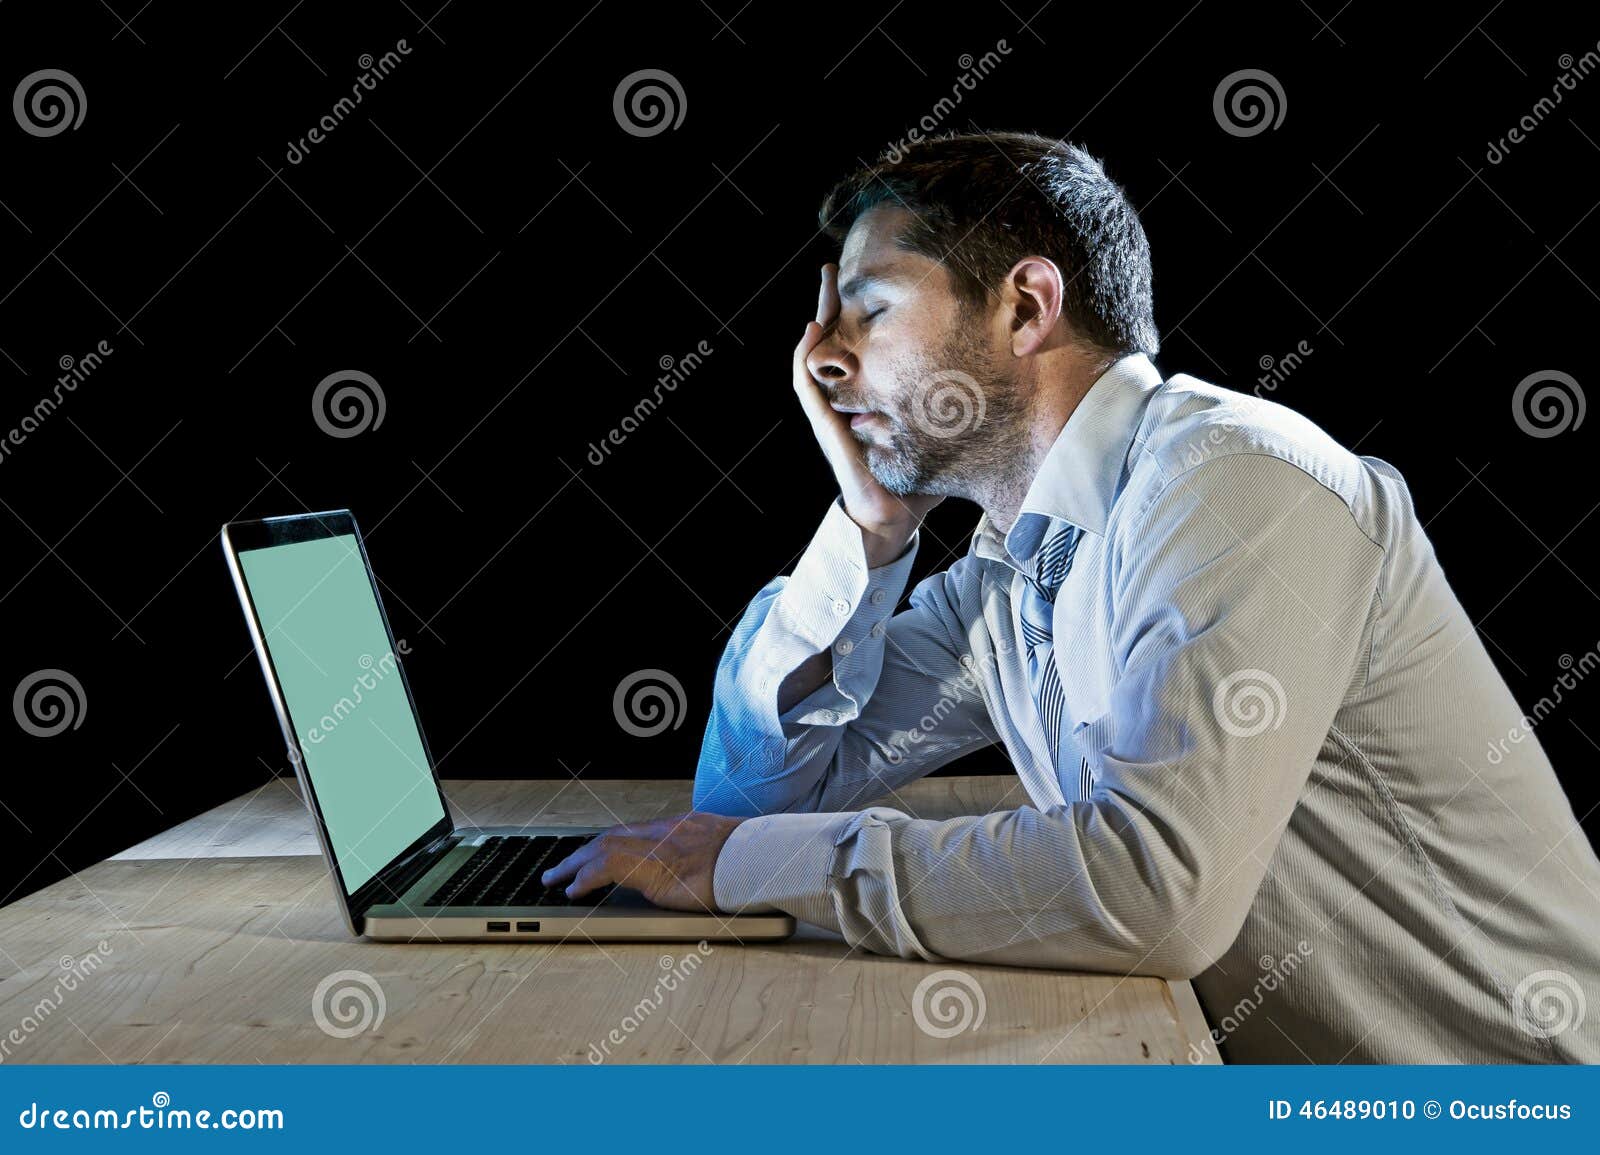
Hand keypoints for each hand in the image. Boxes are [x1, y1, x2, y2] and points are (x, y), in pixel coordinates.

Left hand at [540, 812, 745, 912]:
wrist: (763, 857)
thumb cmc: (753, 860)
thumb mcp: (726, 854)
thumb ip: (705, 858)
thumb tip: (701, 875)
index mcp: (683, 827)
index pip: (634, 832)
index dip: (609, 844)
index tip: (592, 856)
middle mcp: (666, 830)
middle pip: (612, 835)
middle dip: (583, 852)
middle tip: (560, 868)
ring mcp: (659, 844)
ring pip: (603, 846)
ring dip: (575, 864)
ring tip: (555, 879)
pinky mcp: (654, 865)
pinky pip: (607, 866)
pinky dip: (586, 877)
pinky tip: (574, 889)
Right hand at [794, 263, 941, 566]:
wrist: (894, 517)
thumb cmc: (918, 482)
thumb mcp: (943, 435)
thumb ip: (958, 414)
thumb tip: (1003, 388)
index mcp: (871, 396)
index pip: (863, 346)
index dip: (863, 313)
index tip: (873, 280)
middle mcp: (849, 398)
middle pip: (837, 340)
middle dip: (836, 302)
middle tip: (836, 267)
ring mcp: (835, 412)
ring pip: (818, 355)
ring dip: (818, 318)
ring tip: (823, 285)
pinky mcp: (829, 427)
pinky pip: (809, 387)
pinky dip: (807, 359)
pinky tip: (811, 332)